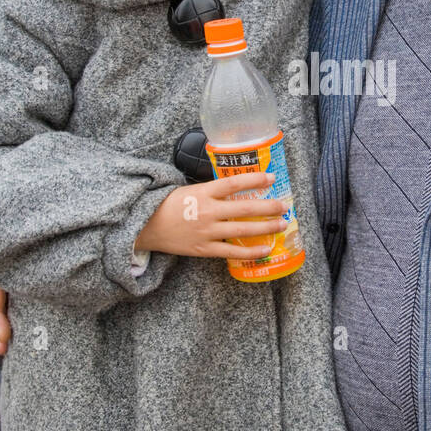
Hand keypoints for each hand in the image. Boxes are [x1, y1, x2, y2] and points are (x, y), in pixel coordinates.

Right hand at [135, 173, 289, 258]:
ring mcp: (207, 231)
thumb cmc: (167, 205)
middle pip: (245, 208)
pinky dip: (251, 251)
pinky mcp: (204, 249)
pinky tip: (265, 249)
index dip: (255, 180)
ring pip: (243, 230)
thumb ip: (211, 190)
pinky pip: (232, 251)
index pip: (234, 183)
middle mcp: (208, 211)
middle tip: (285, 205)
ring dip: (266, 227)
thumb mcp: (188, 189)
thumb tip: (235, 187)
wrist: (145, 226)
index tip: (272, 178)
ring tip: (282, 225)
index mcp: (204, 193)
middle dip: (269, 207)